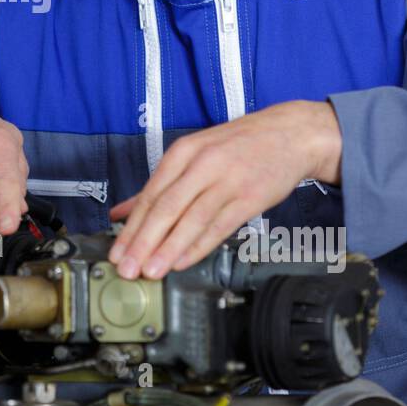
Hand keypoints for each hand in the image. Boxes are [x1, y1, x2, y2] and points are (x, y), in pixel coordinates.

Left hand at [107, 100, 341, 279]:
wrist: (290, 134)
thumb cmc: (238, 146)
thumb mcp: (194, 154)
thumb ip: (158, 185)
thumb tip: (120, 212)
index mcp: (183, 152)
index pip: (149, 196)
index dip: (131, 228)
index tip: (116, 253)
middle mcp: (202, 164)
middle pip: (165, 208)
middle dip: (142, 242)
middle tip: (127, 268)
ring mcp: (227, 180)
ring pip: (191, 219)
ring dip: (168, 249)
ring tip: (151, 271)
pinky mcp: (250, 197)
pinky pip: (219, 226)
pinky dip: (199, 246)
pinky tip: (182, 262)